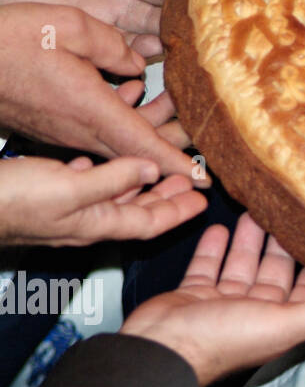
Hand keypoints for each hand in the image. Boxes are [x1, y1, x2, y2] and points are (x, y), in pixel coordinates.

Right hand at [0, 3, 200, 178]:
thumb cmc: (3, 42)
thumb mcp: (64, 27)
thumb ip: (110, 46)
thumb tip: (138, 64)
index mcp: (91, 111)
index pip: (145, 147)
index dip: (179, 164)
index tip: (207, 181)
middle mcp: (81, 130)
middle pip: (141, 151)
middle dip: (178, 147)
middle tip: (209, 137)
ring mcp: (66, 132)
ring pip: (122, 140)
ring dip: (153, 126)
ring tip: (180, 102)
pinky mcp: (54, 126)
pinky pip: (100, 131)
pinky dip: (125, 116)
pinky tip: (133, 88)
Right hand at [0, 155, 206, 246]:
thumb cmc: (11, 202)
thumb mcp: (70, 188)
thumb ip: (112, 179)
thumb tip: (150, 168)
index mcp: (96, 224)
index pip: (151, 222)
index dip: (179, 211)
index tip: (204, 199)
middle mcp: (84, 222)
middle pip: (137, 211)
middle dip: (165, 196)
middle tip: (189, 179)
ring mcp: (65, 211)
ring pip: (112, 197)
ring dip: (137, 181)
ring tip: (157, 166)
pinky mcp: (47, 197)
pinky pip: (85, 186)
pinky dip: (102, 174)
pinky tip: (102, 161)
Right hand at [121, 213, 304, 386]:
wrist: (160, 348)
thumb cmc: (222, 340)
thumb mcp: (284, 323)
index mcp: (282, 321)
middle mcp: (256, 312)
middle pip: (276, 271)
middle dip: (285, 243)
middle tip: (294, 210)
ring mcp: (223, 304)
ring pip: (243, 265)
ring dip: (251, 240)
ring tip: (258, 209)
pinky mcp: (194, 294)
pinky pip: (208, 267)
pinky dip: (215, 248)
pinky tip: (219, 225)